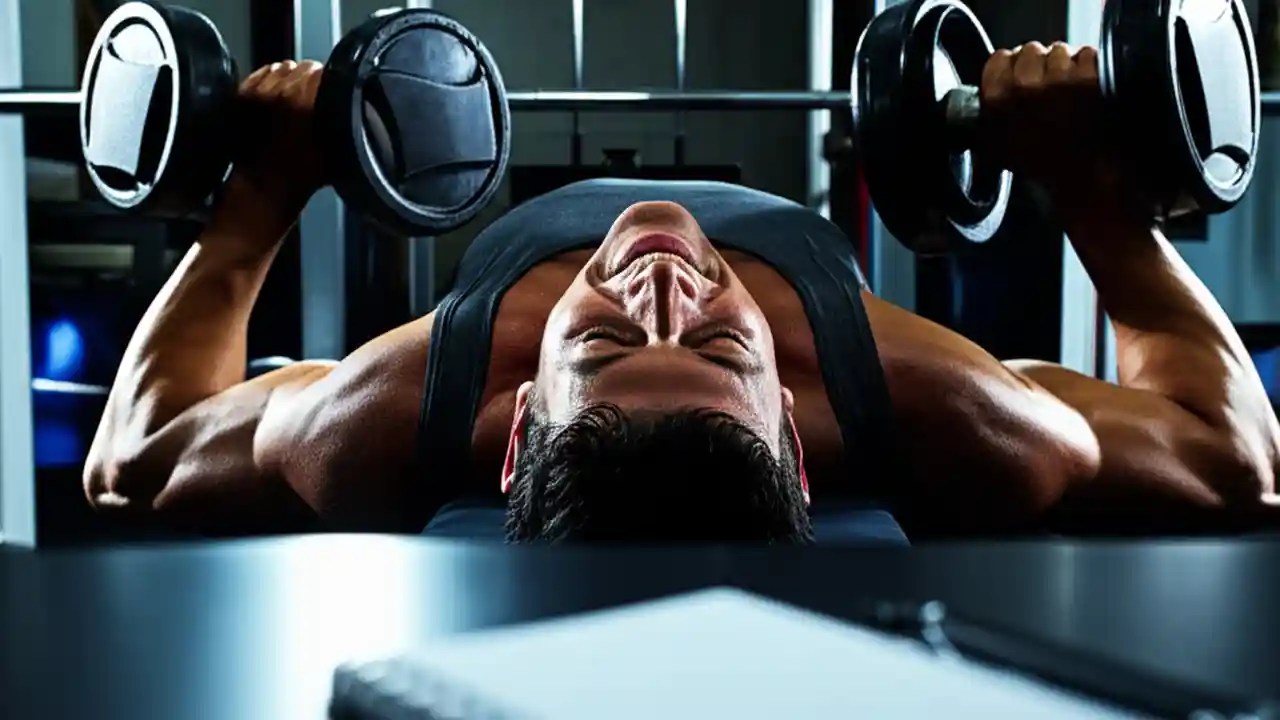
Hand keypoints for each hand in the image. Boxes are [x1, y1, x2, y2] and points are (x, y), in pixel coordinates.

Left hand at [227, 60, 325, 216]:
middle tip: (317, 95)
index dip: (333, 80)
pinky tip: (276, 94)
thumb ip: (340, 121)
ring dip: (291, 78)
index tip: (336, 90)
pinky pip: (261, 73)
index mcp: (305, 99)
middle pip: (303, 67)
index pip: (323, 72)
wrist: (262, 188)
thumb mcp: (333, 149)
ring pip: (282, 67)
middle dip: (312, 79)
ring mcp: (258, 90)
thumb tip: (348, 105)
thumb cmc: (300, 175)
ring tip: (295, 95)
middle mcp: (280, 88)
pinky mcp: (242, 94)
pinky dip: (271, 79)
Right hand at [979, 42, 1122, 210]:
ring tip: (1066, 85)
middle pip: (1029, 50)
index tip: (1015, 73)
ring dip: (1062, 64)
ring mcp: (1061, 78)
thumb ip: (982, 127)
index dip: (1008, 65)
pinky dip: (1087, 66)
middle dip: (1036, 63)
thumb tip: (975, 113)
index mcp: (999, 101)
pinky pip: (1085, 54)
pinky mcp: (1090, 76)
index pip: (998, 59)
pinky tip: (1085, 85)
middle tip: (1044, 82)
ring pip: (1059, 50)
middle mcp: (1026, 85)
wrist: (1084, 175)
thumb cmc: (1042, 165)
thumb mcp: (996, 151)